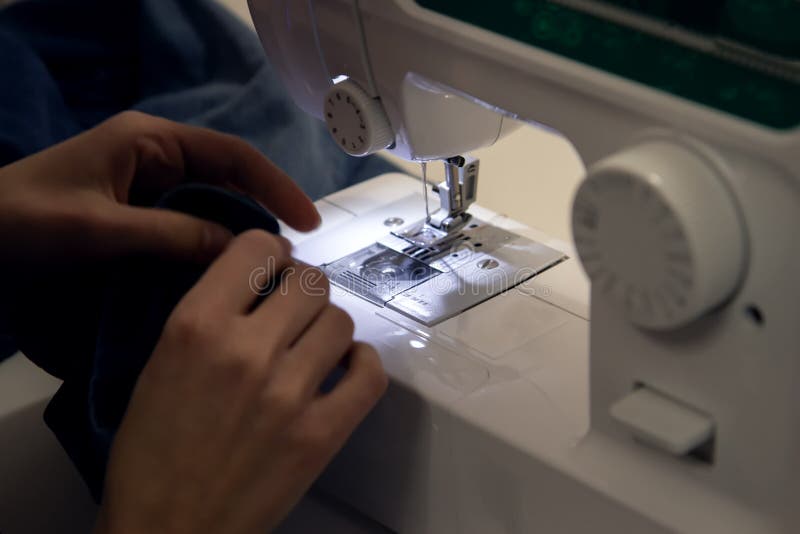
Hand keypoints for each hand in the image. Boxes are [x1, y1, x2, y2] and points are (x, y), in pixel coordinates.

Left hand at [0, 110, 318, 266]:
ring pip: (211, 204)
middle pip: (228, 178)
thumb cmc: (26, 222)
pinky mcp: (138, 211)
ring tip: (273, 268)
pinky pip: (188, 223)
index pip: (232, 155)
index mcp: (151, 141)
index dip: (276, 186)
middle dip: (263, 211)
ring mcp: (147, 184)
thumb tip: (244, 252)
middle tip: (295, 256)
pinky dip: (211, 245)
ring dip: (240, 232)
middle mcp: (156, 157)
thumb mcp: (101, 229)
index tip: (309, 222)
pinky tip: (228, 273)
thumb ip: (173, 236)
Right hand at [95, 230, 386, 533]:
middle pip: (310, 280)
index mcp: (196, 327)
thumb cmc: (151, 455)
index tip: (273, 267)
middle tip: (293, 308)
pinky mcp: (323, 433)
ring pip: (341, 320)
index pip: (257, 247)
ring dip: (327, 327)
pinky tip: (345, 367)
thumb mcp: (157, 366)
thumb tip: (256, 281)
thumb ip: (206, 315)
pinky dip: (363, 363)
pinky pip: (370, 373)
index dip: (270, 252)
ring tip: (312, 345)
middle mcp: (248, 350)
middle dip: (302, 288)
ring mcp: (291, 392)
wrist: (167, 530)